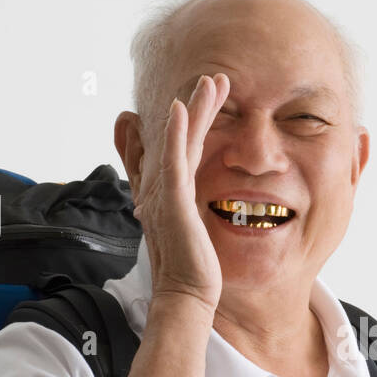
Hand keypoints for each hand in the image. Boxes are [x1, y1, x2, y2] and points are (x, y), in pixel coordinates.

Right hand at [132, 72, 229, 312]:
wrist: (185, 297)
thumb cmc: (192, 272)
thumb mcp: (195, 236)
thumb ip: (195, 215)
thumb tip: (199, 205)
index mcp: (169, 196)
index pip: (180, 151)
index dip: (188, 123)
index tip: (201, 99)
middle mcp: (161, 190)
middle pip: (179, 139)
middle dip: (197, 107)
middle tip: (215, 80)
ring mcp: (165, 194)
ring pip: (180, 142)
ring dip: (194, 108)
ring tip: (210, 81)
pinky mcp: (172, 202)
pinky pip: (174, 160)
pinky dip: (176, 132)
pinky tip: (181, 108)